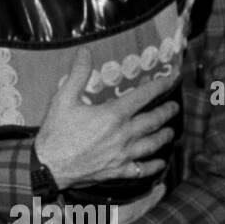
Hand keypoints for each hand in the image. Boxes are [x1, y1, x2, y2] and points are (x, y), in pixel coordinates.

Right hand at [33, 48, 177, 190]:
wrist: (49, 166)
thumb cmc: (56, 132)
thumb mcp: (63, 98)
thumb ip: (78, 74)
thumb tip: (85, 52)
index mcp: (113, 115)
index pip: (143, 97)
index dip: (160, 86)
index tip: (172, 80)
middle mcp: (124, 134)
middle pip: (153, 121)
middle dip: (167, 112)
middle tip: (174, 107)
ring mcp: (123, 154)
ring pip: (153, 144)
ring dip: (164, 136)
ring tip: (170, 131)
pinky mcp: (118, 171)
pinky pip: (143, 169)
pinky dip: (154, 165)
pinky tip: (160, 162)